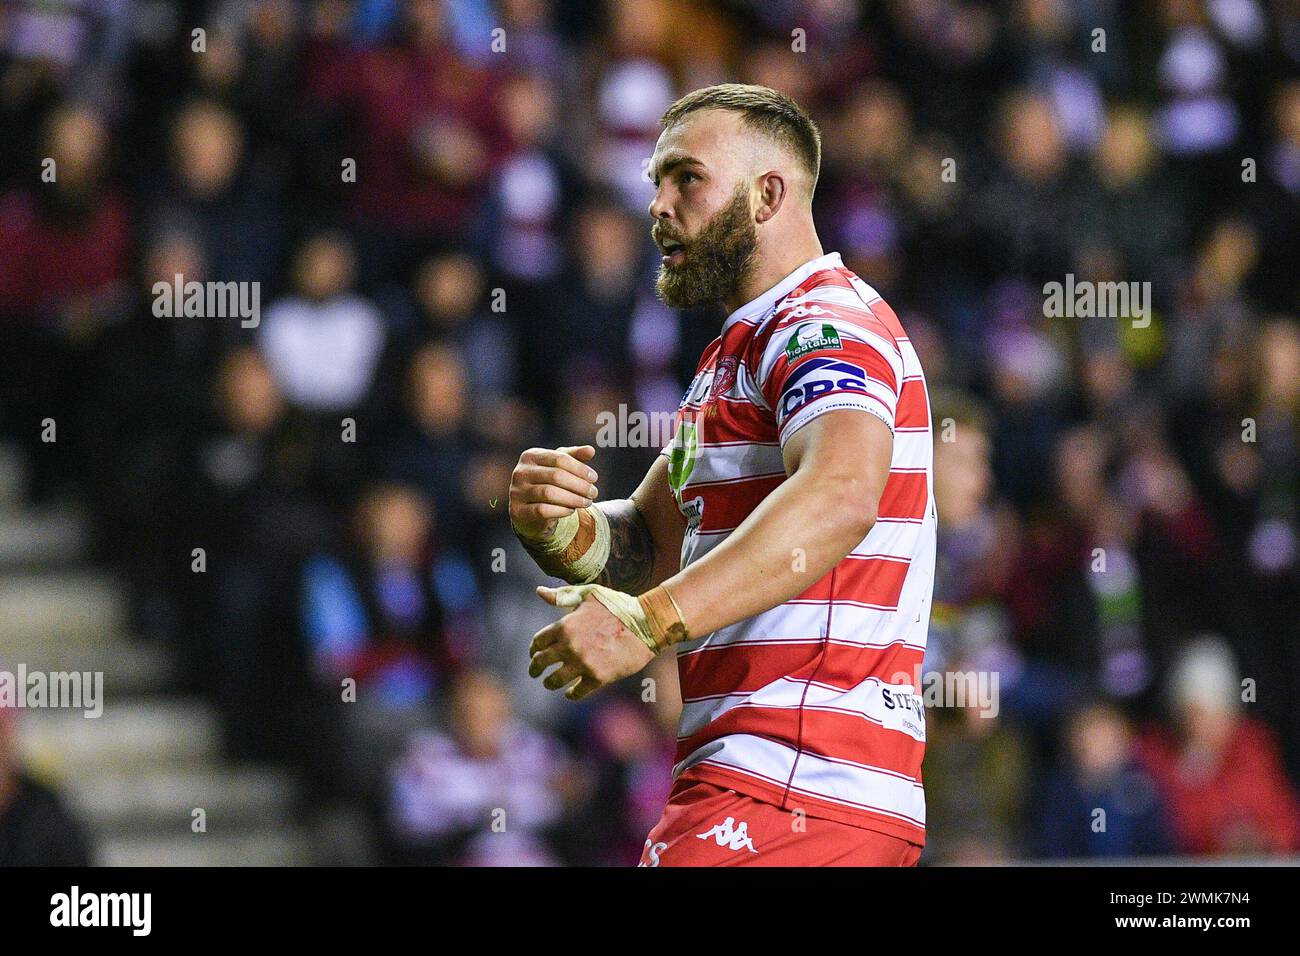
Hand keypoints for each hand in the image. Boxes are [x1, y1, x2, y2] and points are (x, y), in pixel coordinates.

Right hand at [508, 445, 599, 540]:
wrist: (530, 511)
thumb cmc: (548, 483)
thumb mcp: (560, 467)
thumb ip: (575, 457)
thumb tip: (591, 450)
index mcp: (531, 456)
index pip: (559, 458)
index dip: (580, 468)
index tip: (594, 478)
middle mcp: (521, 472)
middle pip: (556, 476)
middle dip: (579, 485)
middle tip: (594, 492)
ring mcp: (516, 491)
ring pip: (549, 493)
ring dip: (573, 499)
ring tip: (586, 502)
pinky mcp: (517, 511)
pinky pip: (542, 510)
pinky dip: (561, 510)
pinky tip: (571, 510)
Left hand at [529, 586, 654, 699]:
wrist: (646, 624)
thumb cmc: (617, 605)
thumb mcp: (588, 595)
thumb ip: (562, 596)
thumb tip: (539, 591)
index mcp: (564, 625)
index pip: (538, 642)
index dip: (534, 649)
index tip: (535, 653)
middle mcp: (569, 646)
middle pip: (541, 662)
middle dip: (535, 669)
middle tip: (534, 673)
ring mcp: (583, 663)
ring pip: (554, 680)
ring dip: (550, 683)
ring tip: (550, 683)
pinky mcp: (598, 677)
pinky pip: (576, 692)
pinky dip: (571, 694)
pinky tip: (570, 692)